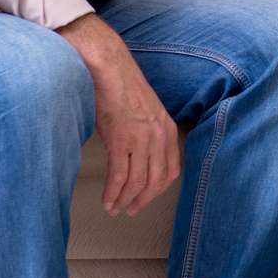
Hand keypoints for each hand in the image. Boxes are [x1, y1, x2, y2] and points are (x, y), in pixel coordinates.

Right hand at [57, 14, 179, 217]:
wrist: (108, 66)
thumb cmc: (122, 87)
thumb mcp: (146, 112)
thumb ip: (148, 134)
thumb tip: (138, 158)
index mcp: (168, 130)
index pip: (170, 171)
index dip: (157, 191)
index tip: (145, 199)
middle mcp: (159, 136)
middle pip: (155, 181)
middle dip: (141, 201)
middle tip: (128, 211)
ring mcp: (141, 138)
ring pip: (136, 182)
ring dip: (124, 200)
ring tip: (114, 208)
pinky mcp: (121, 139)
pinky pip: (119, 175)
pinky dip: (113, 193)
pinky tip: (107, 201)